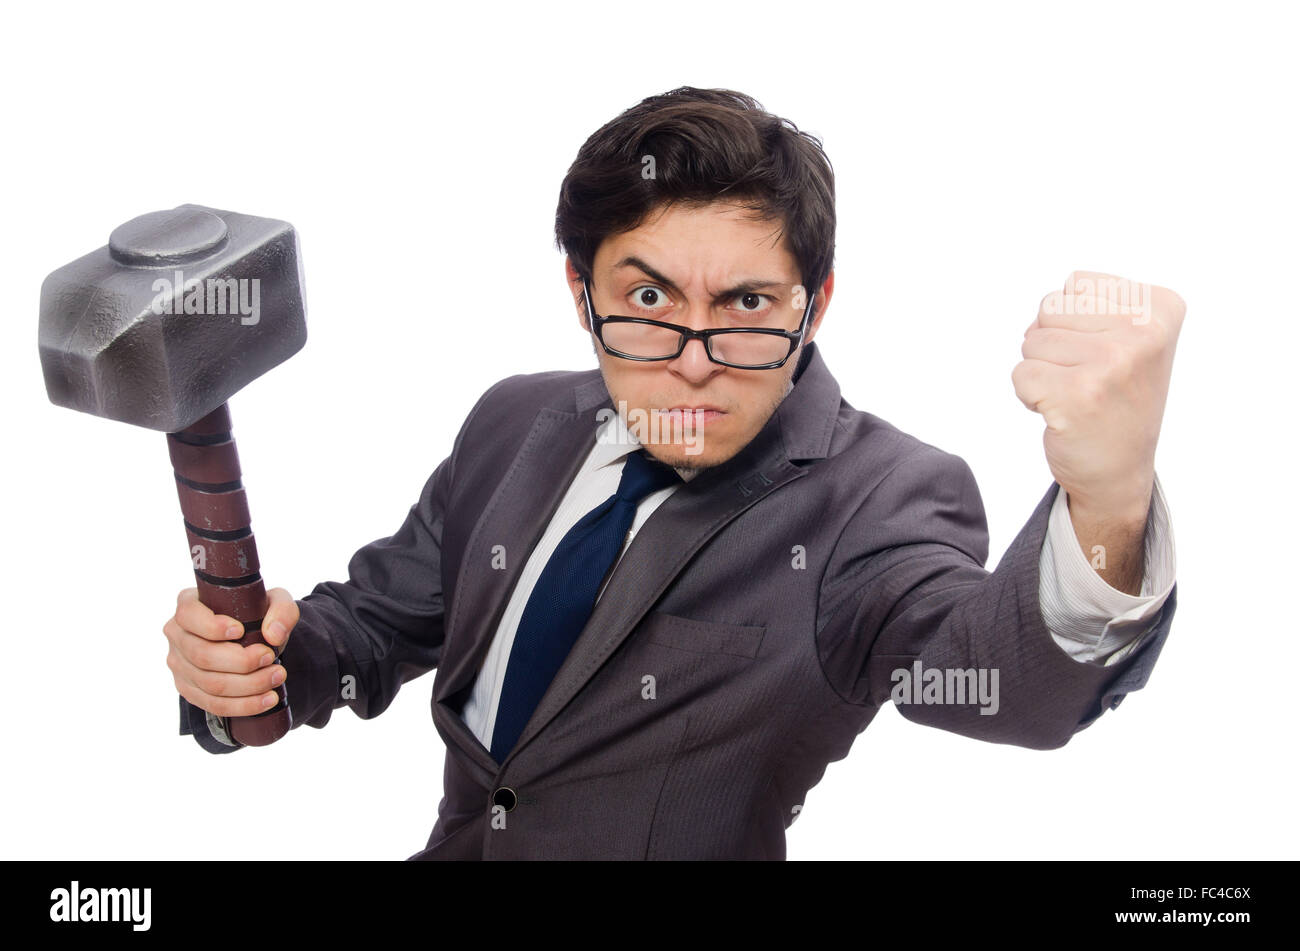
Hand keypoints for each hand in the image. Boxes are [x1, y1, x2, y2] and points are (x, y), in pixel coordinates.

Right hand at [163, 587, 298, 717]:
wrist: (256, 638)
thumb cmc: (259, 614)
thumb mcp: (276, 602)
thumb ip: (282, 611)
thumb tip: (273, 636)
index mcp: (189, 604)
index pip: (188, 615)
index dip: (212, 627)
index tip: (241, 631)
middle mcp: (177, 635)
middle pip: (202, 656)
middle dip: (242, 662)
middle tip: (270, 657)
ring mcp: (179, 665)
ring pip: (210, 684)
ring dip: (248, 685)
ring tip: (276, 677)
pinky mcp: (189, 689)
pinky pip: (213, 705)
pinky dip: (243, 705)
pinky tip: (267, 699)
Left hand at [1012, 270, 1184, 519]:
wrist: (1120, 472)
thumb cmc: (1116, 399)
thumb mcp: (1131, 337)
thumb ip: (1093, 302)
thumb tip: (1045, 310)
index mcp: (1160, 308)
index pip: (1077, 283)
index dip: (1074, 319)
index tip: (1105, 353)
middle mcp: (1144, 332)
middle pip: (1049, 308)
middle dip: (1052, 343)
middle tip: (1084, 377)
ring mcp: (1113, 362)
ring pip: (1031, 340)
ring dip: (1042, 370)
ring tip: (1075, 394)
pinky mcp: (1079, 394)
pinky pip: (1021, 373)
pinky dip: (1030, 395)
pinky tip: (1063, 413)